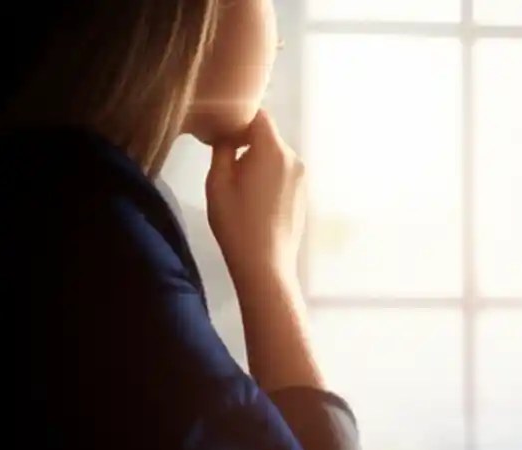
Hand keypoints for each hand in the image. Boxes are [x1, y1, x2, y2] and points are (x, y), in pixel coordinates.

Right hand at [205, 109, 306, 286]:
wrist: (266, 263)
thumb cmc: (236, 222)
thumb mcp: (218, 181)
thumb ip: (223, 149)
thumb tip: (228, 134)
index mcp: (273, 150)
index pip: (259, 115)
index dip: (239, 118)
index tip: (221, 133)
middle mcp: (294, 159)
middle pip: (268, 136)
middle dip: (246, 141)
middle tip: (224, 160)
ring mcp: (302, 178)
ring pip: (275, 155)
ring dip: (257, 160)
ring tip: (238, 184)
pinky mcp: (303, 194)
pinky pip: (283, 173)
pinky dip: (268, 175)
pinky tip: (254, 198)